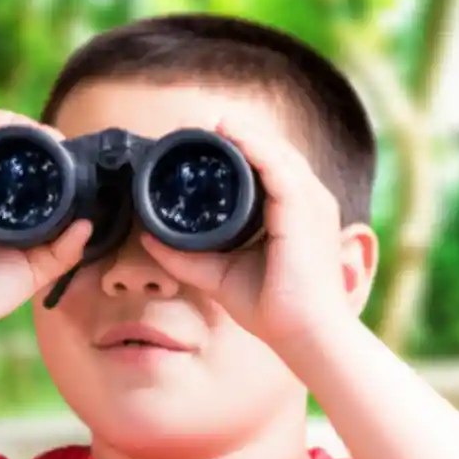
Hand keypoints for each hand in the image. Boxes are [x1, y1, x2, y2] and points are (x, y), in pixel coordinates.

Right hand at [0, 110, 92, 339]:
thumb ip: (64, 250)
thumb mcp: (37, 268)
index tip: (61, 148)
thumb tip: (87, 225)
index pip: (5, 152)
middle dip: (20, 125)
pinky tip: (4, 133)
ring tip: (32, 133)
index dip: (33, 140)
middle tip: (51, 139)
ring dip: (0, 120)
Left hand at [138, 114, 371, 351]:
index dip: (238, 148)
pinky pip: (277, 166)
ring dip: (242, 132)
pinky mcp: (305, 210)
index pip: (268, 166)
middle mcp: (308, 201)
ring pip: (276, 151)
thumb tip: (147, 237)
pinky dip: (253, 145)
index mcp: (295, 212)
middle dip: (237, 134)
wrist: (305, 334)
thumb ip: (185, 256)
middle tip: (197, 126)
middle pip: (273, 152)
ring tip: (210, 123)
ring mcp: (311, 203)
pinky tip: (229, 133)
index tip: (201, 140)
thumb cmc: (273, 309)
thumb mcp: (219, 275)